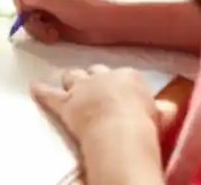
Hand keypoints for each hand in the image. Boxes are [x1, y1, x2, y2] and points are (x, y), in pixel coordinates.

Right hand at [11, 0, 121, 45]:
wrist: (107, 27)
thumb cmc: (87, 9)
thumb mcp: (60, 1)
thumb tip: (21, 0)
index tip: (27, 7)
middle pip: (19, 0)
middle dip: (27, 15)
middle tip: (38, 22)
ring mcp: (46, 8)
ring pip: (25, 17)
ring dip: (35, 28)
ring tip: (50, 34)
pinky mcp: (50, 22)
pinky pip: (34, 28)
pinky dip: (41, 34)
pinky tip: (54, 36)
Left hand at [32, 65, 173, 144]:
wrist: (120, 129)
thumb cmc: (145, 122)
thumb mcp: (162, 114)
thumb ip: (162, 108)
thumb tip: (166, 107)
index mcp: (129, 76)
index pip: (123, 76)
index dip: (120, 85)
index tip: (121, 93)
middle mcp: (103, 77)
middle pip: (95, 71)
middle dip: (94, 78)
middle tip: (95, 88)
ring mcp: (81, 88)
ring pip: (72, 76)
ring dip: (71, 81)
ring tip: (69, 83)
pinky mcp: (65, 102)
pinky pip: (49, 94)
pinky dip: (41, 91)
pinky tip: (33, 87)